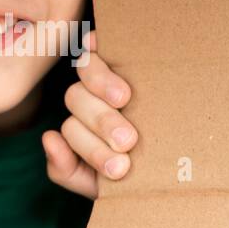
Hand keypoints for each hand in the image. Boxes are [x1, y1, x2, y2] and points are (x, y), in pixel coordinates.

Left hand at [41, 30, 136, 199]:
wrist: (180, 163)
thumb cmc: (141, 172)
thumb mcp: (103, 184)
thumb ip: (67, 170)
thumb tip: (48, 138)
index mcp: (83, 131)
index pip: (72, 133)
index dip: (91, 150)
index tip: (121, 169)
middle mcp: (88, 102)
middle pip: (76, 100)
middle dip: (101, 123)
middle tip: (127, 140)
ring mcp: (102, 78)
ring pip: (85, 70)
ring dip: (100, 84)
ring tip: (124, 99)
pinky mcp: (120, 58)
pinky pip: (94, 45)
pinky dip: (93, 43)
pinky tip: (99, 44)